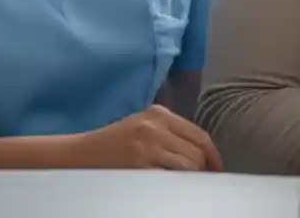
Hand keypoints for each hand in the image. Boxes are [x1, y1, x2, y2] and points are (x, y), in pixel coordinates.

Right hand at [77, 105, 223, 171]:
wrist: (83, 153)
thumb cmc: (115, 142)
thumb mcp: (142, 124)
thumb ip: (169, 130)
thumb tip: (201, 151)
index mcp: (158, 113)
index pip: (199, 134)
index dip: (212, 154)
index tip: (216, 168)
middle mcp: (155, 126)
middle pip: (197, 150)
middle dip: (204, 168)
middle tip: (203, 180)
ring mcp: (148, 145)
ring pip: (188, 164)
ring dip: (191, 177)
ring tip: (185, 182)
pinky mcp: (140, 164)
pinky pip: (171, 177)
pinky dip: (177, 183)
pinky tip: (171, 186)